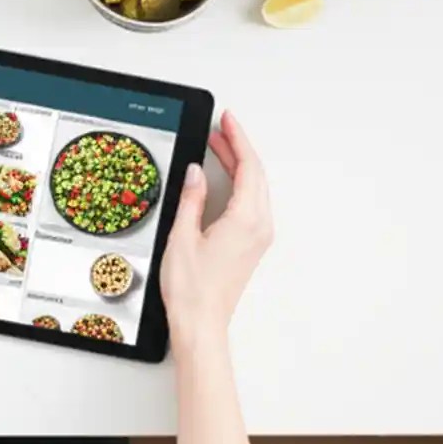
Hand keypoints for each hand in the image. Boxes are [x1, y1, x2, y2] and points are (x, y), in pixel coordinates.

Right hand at [161, 112, 273, 349]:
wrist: (201, 324)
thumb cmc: (192, 289)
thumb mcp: (183, 235)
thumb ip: (191, 198)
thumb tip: (194, 173)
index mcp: (246, 220)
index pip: (249, 167)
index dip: (238, 138)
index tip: (228, 119)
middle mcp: (259, 227)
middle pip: (255, 175)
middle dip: (237, 148)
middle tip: (219, 129)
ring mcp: (257, 237)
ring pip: (254, 189)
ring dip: (238, 166)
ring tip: (218, 147)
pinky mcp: (250, 245)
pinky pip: (251, 204)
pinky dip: (238, 184)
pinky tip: (223, 179)